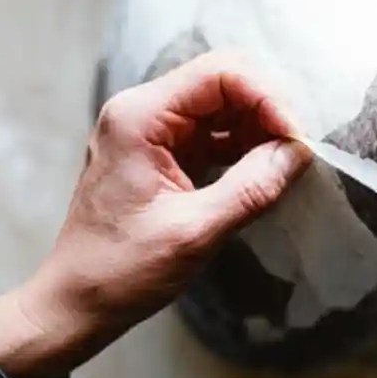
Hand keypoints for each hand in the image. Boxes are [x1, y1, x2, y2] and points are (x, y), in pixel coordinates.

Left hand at [0, 53, 310, 377]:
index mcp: (138, 117)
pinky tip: (264, 171)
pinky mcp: (162, 153)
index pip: (220, 73)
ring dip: (259, 128)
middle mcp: (142, 111)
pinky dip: (244, 147)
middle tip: (297, 150)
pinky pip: (214, 132)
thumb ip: (251, 188)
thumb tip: (299, 153)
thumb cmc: (121, 271)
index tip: (296, 139)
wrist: (76, 304)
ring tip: (284, 165)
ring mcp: (151, 131)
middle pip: (223, 81)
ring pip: (223, 105)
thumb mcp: (194, 233)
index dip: (267, 97)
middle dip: (267, 109)